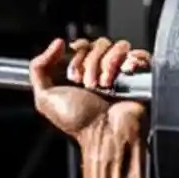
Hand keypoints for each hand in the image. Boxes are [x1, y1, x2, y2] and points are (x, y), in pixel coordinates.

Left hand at [28, 37, 149, 138]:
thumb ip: (38, 69)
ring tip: (104, 87)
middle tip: (89, 86)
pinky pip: (139, 54)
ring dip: (108, 65)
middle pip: (99, 43)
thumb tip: (56, 43)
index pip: (81, 45)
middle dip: (91, 63)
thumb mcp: (45, 98)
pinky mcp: (139, 75)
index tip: (73, 76)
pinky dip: (131, 62)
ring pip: (118, 46)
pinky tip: (122, 77)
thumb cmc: (78, 122)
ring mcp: (121, 72)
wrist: (105, 135)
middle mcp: (100, 70)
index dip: (77, 55)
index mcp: (80, 72)